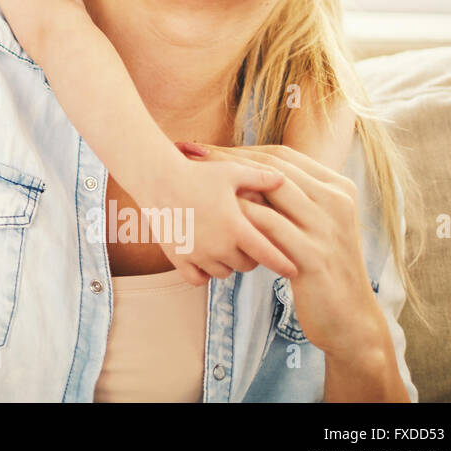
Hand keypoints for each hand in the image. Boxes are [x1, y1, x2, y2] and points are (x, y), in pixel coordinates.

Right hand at [150, 145, 295, 284]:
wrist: (158, 179)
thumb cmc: (197, 173)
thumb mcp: (232, 172)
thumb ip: (261, 178)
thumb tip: (285, 178)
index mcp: (236, 228)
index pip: (268, 255)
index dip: (284, 265)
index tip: (292, 271)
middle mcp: (219, 246)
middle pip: (246, 265)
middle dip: (251, 257)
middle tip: (249, 244)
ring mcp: (197, 254)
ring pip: (223, 273)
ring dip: (228, 264)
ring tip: (225, 248)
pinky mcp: (177, 258)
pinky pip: (197, 279)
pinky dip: (204, 273)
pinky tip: (205, 259)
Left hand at [208, 144, 388, 359]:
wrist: (348, 316)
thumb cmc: (320, 266)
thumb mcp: (313, 224)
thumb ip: (291, 197)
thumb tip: (247, 171)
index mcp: (337, 186)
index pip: (282, 156)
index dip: (241, 149)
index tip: (206, 148)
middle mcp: (336, 200)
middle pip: (273, 168)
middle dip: (229, 158)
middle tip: (193, 154)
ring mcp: (327, 227)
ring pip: (272, 190)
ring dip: (230, 182)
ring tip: (196, 179)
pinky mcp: (314, 254)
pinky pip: (271, 226)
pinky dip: (243, 215)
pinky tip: (215, 213)